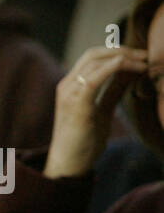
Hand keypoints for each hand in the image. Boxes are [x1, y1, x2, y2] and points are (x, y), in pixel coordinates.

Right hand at [44, 46, 147, 178]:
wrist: (69, 163)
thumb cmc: (83, 139)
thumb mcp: (102, 109)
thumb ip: (113, 90)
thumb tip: (130, 72)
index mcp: (71, 86)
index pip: (93, 57)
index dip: (117, 51)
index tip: (140, 56)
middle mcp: (67, 86)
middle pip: (93, 54)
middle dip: (122, 50)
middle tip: (145, 55)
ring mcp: (69, 95)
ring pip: (95, 62)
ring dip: (124, 58)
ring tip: (144, 63)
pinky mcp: (76, 106)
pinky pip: (96, 79)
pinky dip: (116, 68)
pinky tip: (134, 70)